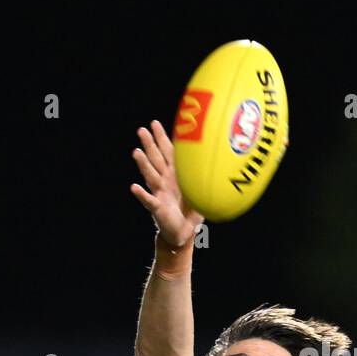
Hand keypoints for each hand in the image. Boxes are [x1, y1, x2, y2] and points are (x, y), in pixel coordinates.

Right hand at [130, 120, 203, 248]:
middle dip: (149, 144)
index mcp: (175, 175)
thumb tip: (223, 160)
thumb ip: (205, 177)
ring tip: (136, 152)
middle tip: (141, 130)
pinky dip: (141, 194)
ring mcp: (159, 193)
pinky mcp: (157, 208)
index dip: (161, 138)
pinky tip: (134, 187)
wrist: (183, 232)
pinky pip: (149, 200)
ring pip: (150, 175)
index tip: (154, 123)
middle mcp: (164, 181)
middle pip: (155, 159)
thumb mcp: (201, 191)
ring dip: (143, 164)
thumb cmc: (192, 210)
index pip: (167, 152)